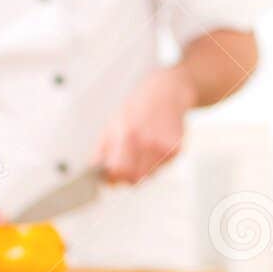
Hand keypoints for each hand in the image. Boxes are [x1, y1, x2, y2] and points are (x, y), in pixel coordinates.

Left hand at [94, 65, 192, 184]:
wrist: (166, 93)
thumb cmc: (137, 107)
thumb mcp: (111, 124)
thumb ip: (100, 152)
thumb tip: (95, 174)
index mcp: (128, 134)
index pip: (118, 171)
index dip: (113, 175)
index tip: (111, 173)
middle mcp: (148, 141)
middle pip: (134, 178)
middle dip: (127, 175)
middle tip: (126, 163)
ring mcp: (164, 147)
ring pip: (148, 176)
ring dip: (142, 169)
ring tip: (142, 149)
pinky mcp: (177, 149)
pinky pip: (162, 168)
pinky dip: (156, 162)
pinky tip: (154, 146)